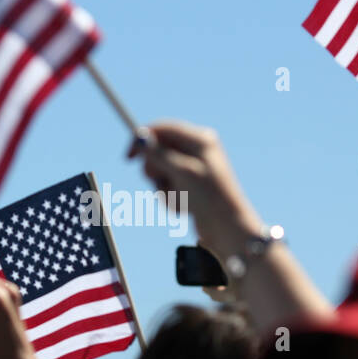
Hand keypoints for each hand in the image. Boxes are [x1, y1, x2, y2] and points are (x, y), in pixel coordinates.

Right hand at [130, 122, 264, 257]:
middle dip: (156, 170)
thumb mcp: (183, 172)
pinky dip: (171, 199)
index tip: (129, 157)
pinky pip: (167, 189)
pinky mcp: (189, 188)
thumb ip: (160, 154)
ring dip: (164, 189)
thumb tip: (141, 138)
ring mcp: (192, 170)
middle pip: (158, 151)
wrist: (228, 229)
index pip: (164, 129)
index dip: (144, 140)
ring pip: (160, 173)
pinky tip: (185, 208)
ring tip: (180, 200)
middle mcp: (196, 151)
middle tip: (162, 183)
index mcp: (200, 140)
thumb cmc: (211, 197)